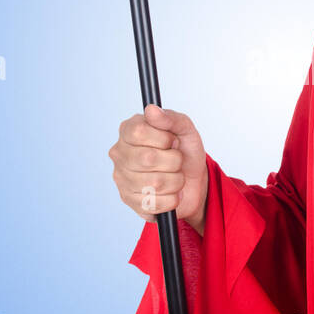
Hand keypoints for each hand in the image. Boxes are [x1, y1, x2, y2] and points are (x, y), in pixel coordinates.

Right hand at [109, 104, 208, 230]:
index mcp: (128, 131)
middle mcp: (120, 154)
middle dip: (174, 161)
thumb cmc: (186, 152)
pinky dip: (172, 199)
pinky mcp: (130, 202)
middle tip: (176, 160)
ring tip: (175, 177)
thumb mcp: (185, 130)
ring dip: (176, 181)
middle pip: (147, 158)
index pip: (139, 132)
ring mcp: (122, 179)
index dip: (163, 138)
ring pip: (155, 183)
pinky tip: (170, 193)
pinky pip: (155, 203)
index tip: (173, 141)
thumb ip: (171, 118)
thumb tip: (151, 110)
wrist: (194, 182)